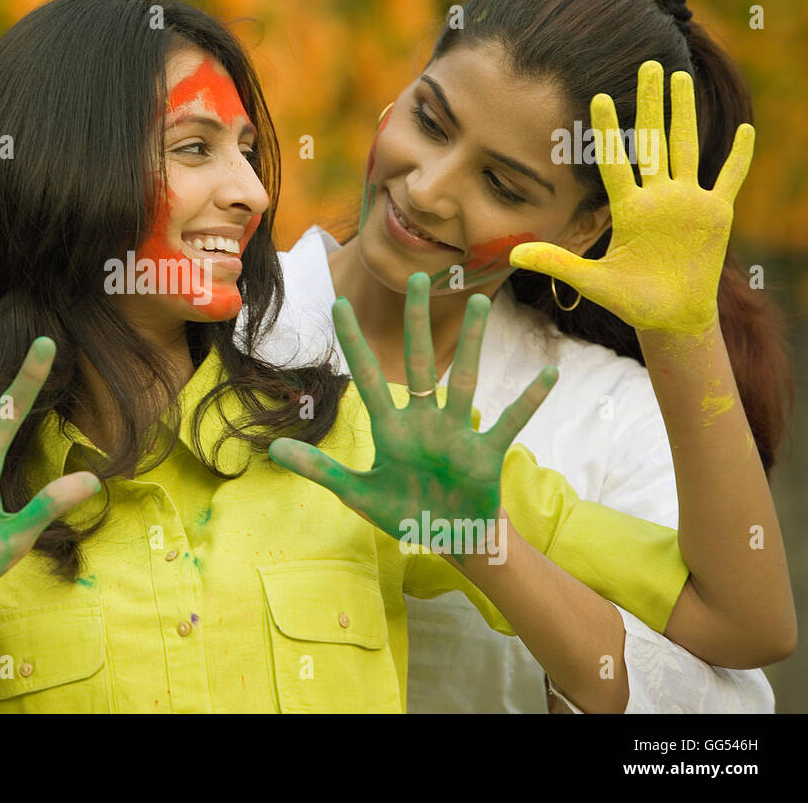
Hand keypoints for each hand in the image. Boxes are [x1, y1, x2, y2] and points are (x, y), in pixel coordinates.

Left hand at [268, 272, 557, 550]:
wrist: (451, 541)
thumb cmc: (406, 513)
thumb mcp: (357, 494)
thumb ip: (320, 470)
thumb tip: (273, 451)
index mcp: (392, 429)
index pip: (367, 376)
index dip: (352, 342)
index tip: (338, 305)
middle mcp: (424, 421)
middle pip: (420, 362)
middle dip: (417, 322)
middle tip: (418, 278)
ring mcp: (456, 434)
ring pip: (466, 380)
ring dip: (475, 343)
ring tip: (482, 302)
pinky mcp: (484, 454)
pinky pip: (508, 423)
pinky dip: (527, 401)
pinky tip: (547, 374)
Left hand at [509, 61, 753, 334]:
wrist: (669, 317)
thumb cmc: (629, 299)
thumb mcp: (591, 282)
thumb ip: (557, 264)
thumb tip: (512, 254)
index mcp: (628, 210)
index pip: (614, 161)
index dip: (608, 130)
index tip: (597, 96)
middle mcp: (657, 198)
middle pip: (653, 140)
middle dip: (651, 103)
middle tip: (648, 64)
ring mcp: (687, 202)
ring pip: (687, 147)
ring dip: (686, 113)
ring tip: (680, 78)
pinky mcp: (716, 214)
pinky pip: (730, 179)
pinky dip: (740, 156)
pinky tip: (746, 129)